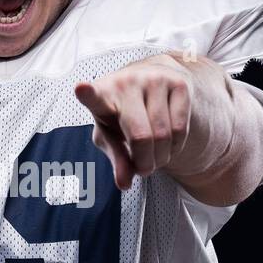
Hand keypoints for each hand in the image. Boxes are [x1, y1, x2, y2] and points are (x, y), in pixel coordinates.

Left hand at [74, 54, 192, 190]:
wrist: (154, 81)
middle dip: (145, 163)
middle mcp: (127, 82)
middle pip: (141, 137)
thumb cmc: (124, 114)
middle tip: (144, 169)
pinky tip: (168, 143)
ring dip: (161, 158)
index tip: (81, 89)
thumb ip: (116, 159)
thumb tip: (124, 183)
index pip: (94, 96)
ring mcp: (155, 79)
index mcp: (102, 94)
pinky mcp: (179, 83)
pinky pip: (180, 128)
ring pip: (164, 135)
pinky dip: (176, 146)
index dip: (88, 94)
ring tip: (154, 156)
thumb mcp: (112, 136)